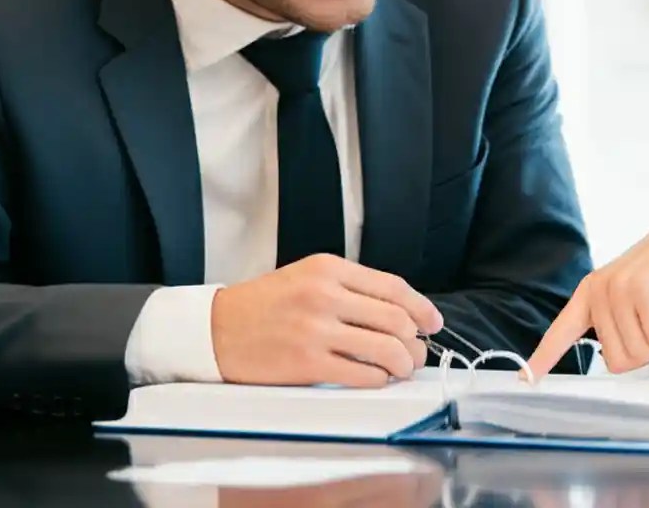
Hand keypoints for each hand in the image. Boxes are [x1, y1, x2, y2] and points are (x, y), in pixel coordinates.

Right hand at [211, 254, 443, 386]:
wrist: (215, 329)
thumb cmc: (263, 305)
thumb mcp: (307, 278)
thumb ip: (349, 288)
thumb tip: (401, 312)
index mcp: (328, 268)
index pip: (393, 287)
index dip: (422, 308)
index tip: (433, 323)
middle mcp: (325, 295)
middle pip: (396, 319)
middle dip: (415, 341)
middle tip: (417, 353)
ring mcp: (316, 329)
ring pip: (386, 349)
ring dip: (403, 363)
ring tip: (401, 368)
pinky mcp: (307, 362)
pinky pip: (363, 375)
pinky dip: (378, 380)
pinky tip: (376, 378)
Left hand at [528, 199, 648, 378]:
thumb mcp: (635, 298)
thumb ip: (618, 324)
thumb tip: (611, 361)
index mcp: (590, 293)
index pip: (561, 332)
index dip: (544, 358)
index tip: (526, 380)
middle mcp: (597, 291)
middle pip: (617, 361)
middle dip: (647, 347)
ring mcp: (617, 290)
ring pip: (640, 353)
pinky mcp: (641, 293)